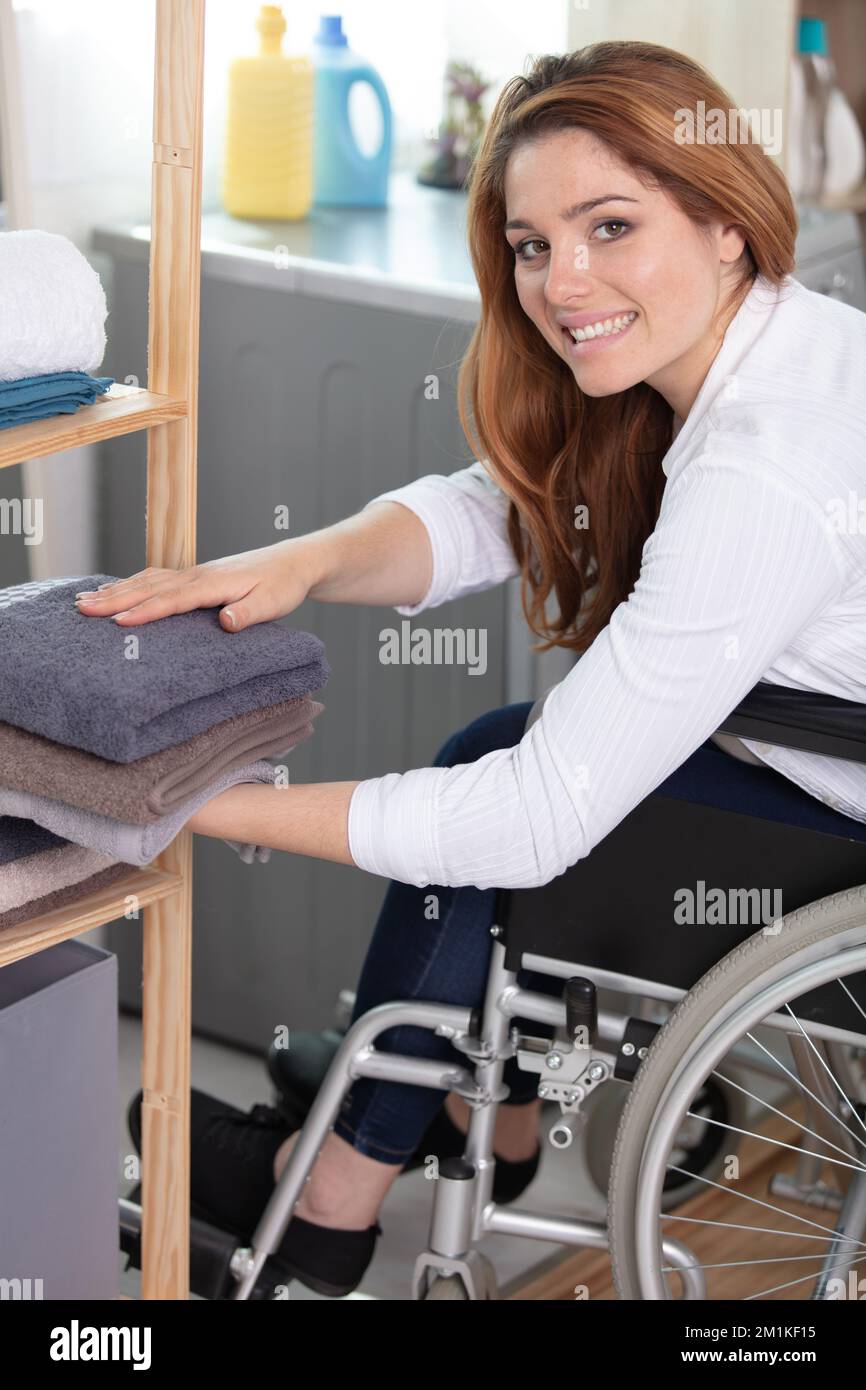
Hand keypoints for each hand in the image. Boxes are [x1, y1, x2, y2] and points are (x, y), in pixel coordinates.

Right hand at [73, 541, 320, 630]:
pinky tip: (114, 590)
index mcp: (213, 584)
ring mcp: (193, 573)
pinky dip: (130, 583)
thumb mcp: (273, 603)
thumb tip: (225, 622)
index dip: (145, 611)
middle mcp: (197, 575)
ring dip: (115, 590)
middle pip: (148, 587)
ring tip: (83, 601)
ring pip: (146, 580)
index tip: (118, 623)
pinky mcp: (194, 576)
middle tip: (81, 610)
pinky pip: (154, 578)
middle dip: (113, 599)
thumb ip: (249, 613)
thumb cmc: (283, 585)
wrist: (294, 562)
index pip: (172, 600)